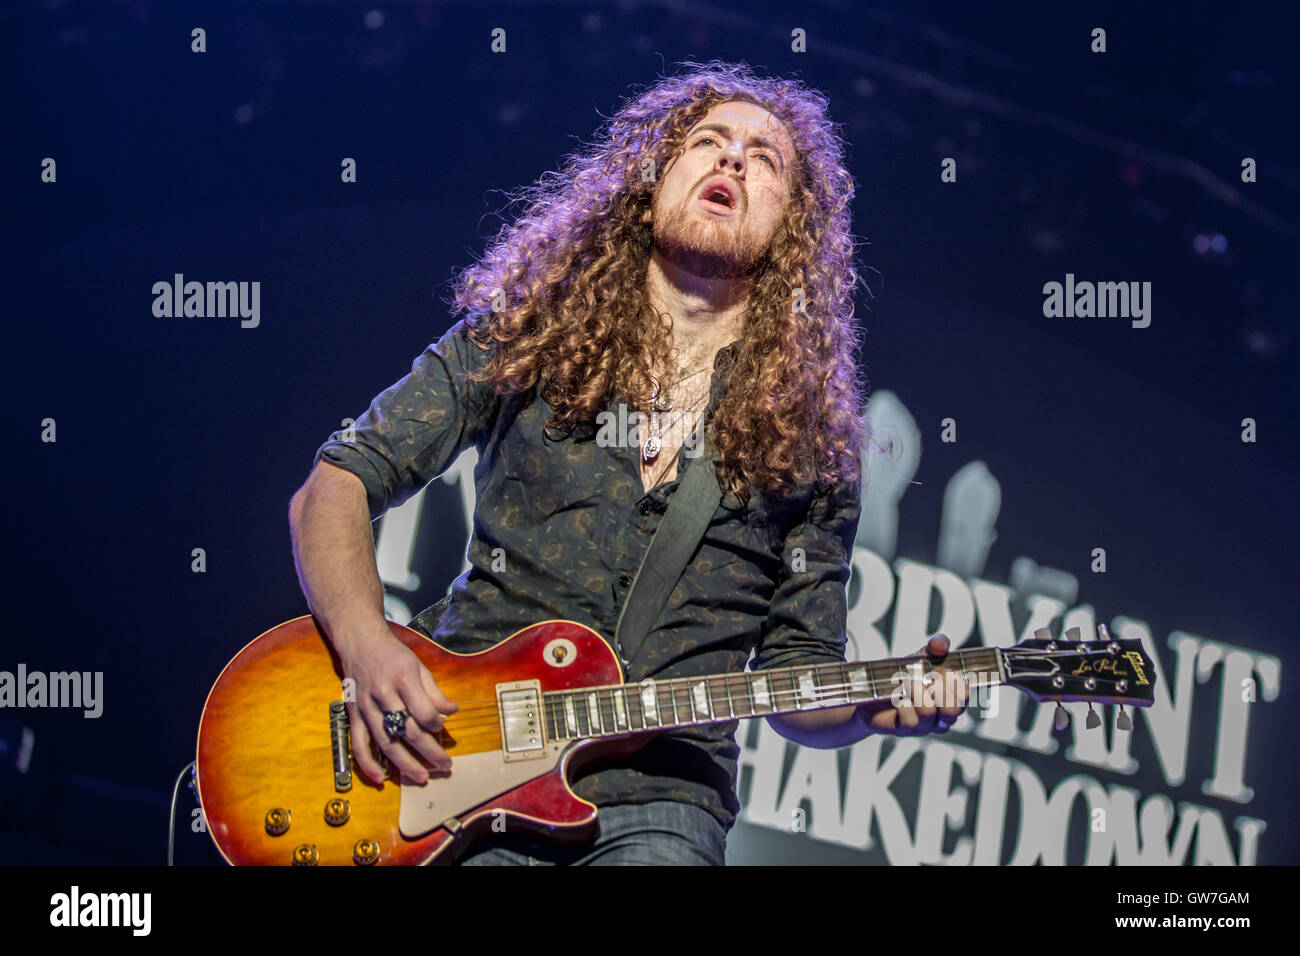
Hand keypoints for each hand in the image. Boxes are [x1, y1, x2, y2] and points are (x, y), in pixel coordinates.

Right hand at [333, 624, 458, 784]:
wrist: (360, 643)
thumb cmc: (392, 655)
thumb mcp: (419, 666)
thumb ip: (434, 692)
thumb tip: (452, 711)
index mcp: (403, 680)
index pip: (423, 712)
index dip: (436, 725)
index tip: (442, 728)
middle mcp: (383, 695)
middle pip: (408, 732)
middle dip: (429, 752)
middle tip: (444, 766)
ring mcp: (366, 707)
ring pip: (386, 743)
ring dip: (405, 764)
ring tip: (422, 777)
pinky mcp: (353, 715)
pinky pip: (358, 745)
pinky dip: (368, 764)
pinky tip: (380, 778)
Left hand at [857, 635, 967, 736]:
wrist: (875, 689)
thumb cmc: (905, 675)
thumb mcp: (922, 655)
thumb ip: (936, 645)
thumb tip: (941, 645)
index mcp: (951, 697)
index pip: (966, 694)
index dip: (955, 681)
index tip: (941, 669)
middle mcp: (941, 715)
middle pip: (954, 709)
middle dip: (939, 688)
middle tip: (926, 679)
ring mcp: (924, 725)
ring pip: (929, 712)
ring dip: (916, 692)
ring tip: (907, 684)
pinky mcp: (905, 730)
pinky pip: (910, 721)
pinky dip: (903, 705)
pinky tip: (898, 699)